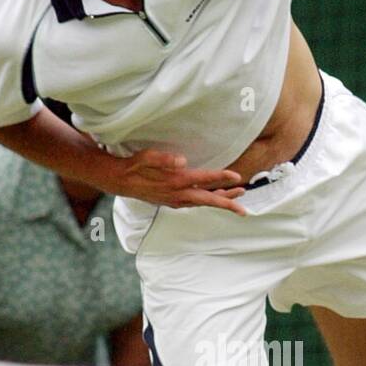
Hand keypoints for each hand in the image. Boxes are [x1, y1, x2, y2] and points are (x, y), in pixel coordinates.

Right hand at [119, 148, 246, 212]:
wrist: (121, 181)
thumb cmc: (135, 166)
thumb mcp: (147, 157)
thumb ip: (165, 158)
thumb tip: (182, 160)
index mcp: (176, 181)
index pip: (204, 180)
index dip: (221, 178)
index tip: (236, 176)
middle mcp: (179, 194)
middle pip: (208, 199)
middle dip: (228, 202)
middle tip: (244, 208)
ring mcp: (176, 200)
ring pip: (203, 202)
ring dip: (221, 201)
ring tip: (237, 197)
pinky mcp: (173, 201)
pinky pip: (196, 203)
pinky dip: (208, 201)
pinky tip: (215, 197)